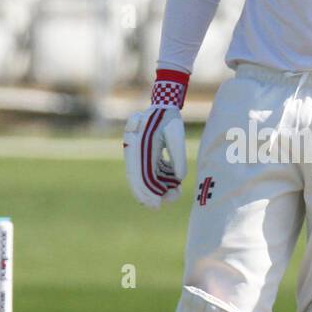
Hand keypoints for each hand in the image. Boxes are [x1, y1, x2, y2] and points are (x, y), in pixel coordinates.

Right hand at [123, 70, 188, 208]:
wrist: (162, 105)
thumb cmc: (170, 119)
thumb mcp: (177, 134)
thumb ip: (178, 156)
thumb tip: (178, 178)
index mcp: (141, 144)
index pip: (142, 174)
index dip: (149, 192)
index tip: (158, 204)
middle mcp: (133, 149)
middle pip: (136, 179)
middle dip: (148, 195)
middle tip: (160, 206)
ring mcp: (134, 152)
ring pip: (139, 177)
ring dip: (153, 187)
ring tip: (172, 193)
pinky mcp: (138, 153)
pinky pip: (143, 171)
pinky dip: (155, 179)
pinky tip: (170, 184)